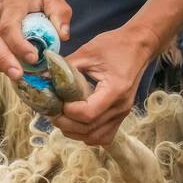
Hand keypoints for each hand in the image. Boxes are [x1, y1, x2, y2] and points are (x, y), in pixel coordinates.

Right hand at [0, 0, 71, 79]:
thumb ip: (59, 12)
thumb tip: (64, 37)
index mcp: (11, 3)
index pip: (10, 28)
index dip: (20, 45)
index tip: (33, 57)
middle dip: (5, 60)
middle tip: (18, 76)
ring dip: (2, 63)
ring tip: (17, 76)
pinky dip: (0, 58)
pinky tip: (12, 67)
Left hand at [53, 23, 162, 145]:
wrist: (140, 46)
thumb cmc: (115, 45)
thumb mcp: (88, 52)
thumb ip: (65, 67)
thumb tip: (42, 77)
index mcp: (115, 90)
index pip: (88, 113)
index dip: (69, 112)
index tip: (59, 101)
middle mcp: (121, 106)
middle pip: (89, 129)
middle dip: (66, 124)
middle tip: (53, 113)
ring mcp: (122, 113)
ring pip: (95, 137)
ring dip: (75, 132)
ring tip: (63, 119)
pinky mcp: (121, 116)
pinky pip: (104, 137)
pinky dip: (88, 135)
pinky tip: (77, 124)